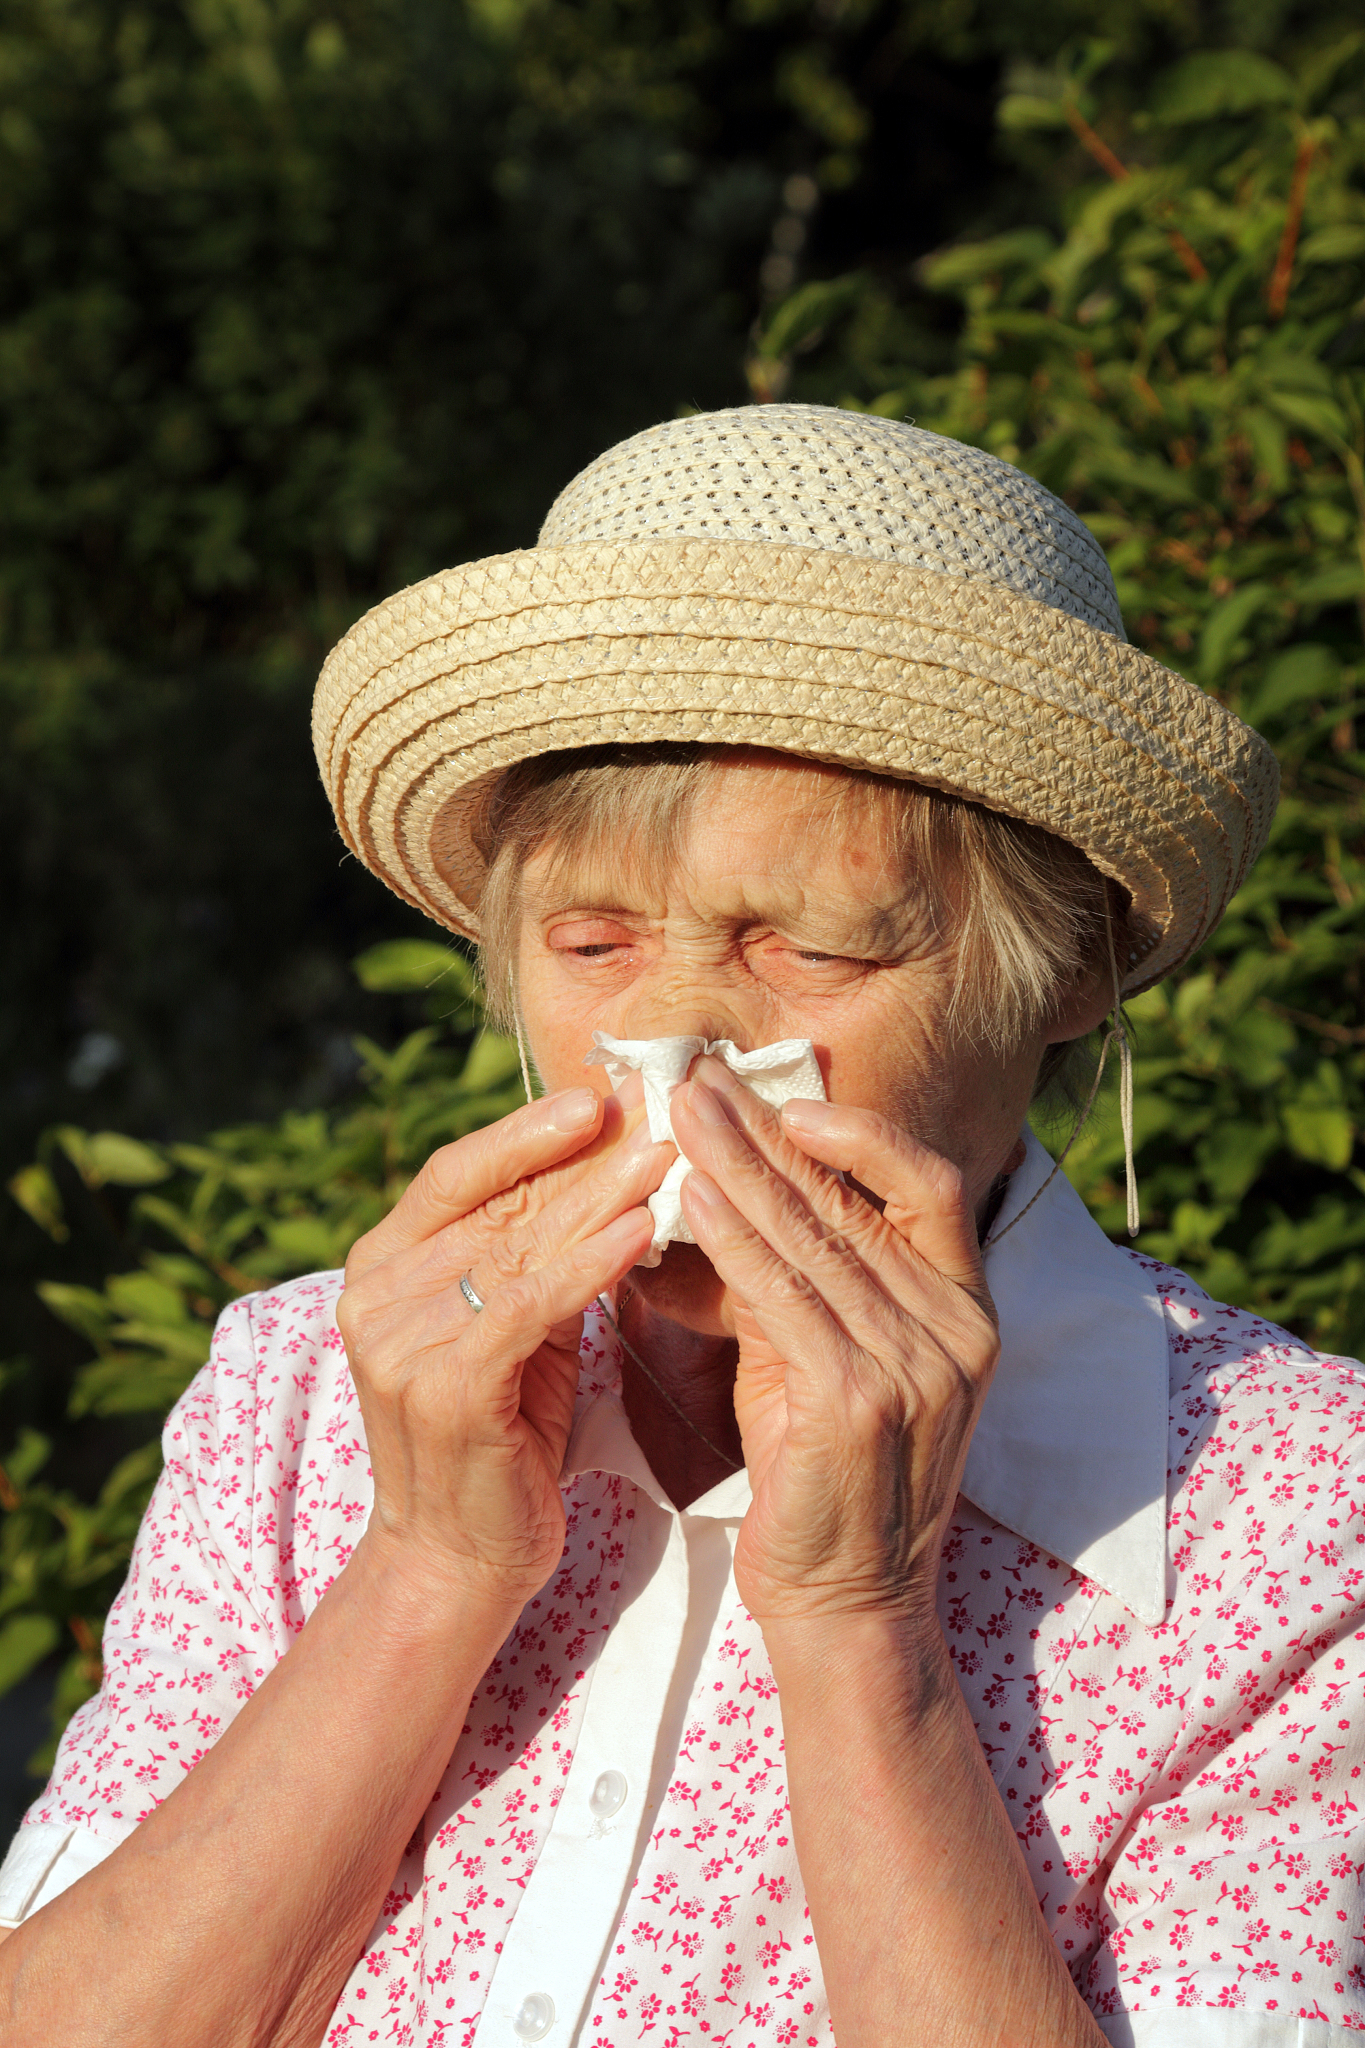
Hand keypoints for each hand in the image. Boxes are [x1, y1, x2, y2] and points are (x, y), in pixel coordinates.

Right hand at [338, 1088, 665, 1614]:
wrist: (459, 1562)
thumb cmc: (500, 1437)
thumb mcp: (515, 1329)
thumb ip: (534, 1251)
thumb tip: (608, 1157)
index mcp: (383, 1266)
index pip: (460, 1173)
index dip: (530, 1129)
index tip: (604, 1091)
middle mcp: (376, 1294)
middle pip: (499, 1202)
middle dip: (586, 1153)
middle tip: (660, 1106)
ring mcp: (401, 1342)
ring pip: (519, 1245)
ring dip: (602, 1194)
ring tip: (669, 1153)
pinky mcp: (445, 1388)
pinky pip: (529, 1307)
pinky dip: (589, 1264)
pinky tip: (641, 1230)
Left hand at [670, 1058, 999, 1629]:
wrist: (847, 1609)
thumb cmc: (827, 1482)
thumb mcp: (828, 1365)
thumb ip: (801, 1285)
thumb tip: (726, 1194)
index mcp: (964, 1312)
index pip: (931, 1185)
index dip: (862, 1132)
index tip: (787, 1097)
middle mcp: (955, 1330)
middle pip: (855, 1198)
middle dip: (767, 1132)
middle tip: (698, 1077)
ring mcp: (915, 1366)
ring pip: (816, 1237)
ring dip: (739, 1167)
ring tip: (681, 1117)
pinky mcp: (858, 1401)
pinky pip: (785, 1297)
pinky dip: (733, 1241)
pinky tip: (690, 1200)